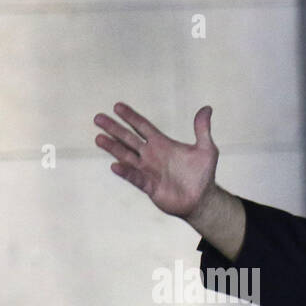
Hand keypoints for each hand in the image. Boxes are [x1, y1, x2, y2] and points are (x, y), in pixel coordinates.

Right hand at [94, 103, 218, 219]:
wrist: (202, 199)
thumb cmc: (203, 175)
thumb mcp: (207, 150)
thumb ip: (202, 129)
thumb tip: (207, 108)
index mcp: (162, 144)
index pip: (143, 126)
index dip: (131, 117)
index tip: (117, 106)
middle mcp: (151, 155)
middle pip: (129, 139)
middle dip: (114, 128)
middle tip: (98, 117)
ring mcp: (148, 171)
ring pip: (127, 156)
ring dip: (113, 148)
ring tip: (99, 138)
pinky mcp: (149, 186)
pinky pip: (135, 178)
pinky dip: (126, 172)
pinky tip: (115, 166)